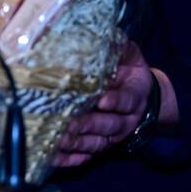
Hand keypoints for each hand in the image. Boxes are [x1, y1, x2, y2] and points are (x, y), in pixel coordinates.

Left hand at [54, 39, 150, 168]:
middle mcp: (124, 119)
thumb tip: (105, 32)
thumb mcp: (128, 54)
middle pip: (108, 125)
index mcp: (133, 95)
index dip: (116, 101)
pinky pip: (85, 156)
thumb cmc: (126, 69)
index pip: (126, 100)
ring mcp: (111, 135)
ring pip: (95, 142)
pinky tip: (53, 158)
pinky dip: (70, 159)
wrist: (137, 93)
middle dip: (88, 124)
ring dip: (76, 142)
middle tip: (69, 121)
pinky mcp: (98, 146)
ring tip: (57, 138)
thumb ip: (119, 46)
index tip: (103, 100)